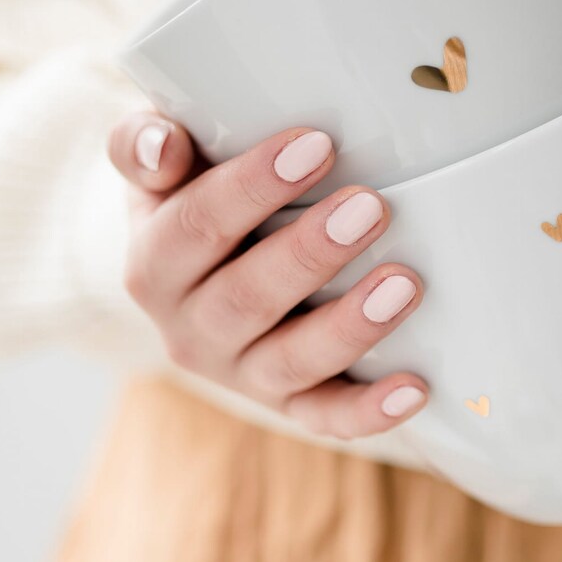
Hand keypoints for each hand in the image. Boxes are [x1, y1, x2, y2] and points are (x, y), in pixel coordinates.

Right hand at [106, 115, 428, 438]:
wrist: (204, 266)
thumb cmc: (195, 194)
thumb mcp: (160, 165)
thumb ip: (145, 144)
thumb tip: (166, 146)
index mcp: (155, 264)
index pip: (197, 226)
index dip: (253, 186)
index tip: (315, 144)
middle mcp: (190, 328)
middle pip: (245, 299)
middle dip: (310, 254)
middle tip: (369, 206)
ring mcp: (241, 373)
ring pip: (290, 362)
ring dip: (348, 327)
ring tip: (404, 282)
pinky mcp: (289, 402)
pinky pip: (325, 417)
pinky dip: (369, 410)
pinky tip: (415, 387)